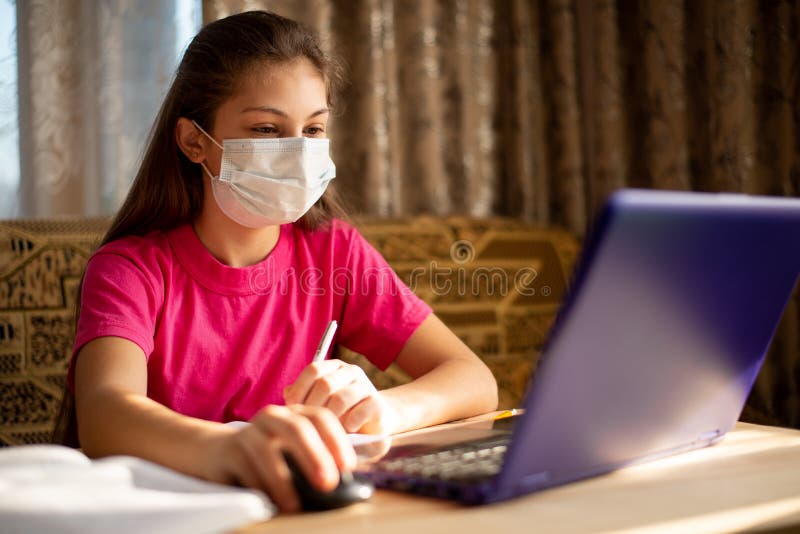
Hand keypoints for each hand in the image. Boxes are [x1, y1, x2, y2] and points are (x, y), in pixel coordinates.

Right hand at [203, 404, 355, 512]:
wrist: (218, 451)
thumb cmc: (269, 455)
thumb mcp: (295, 451)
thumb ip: (322, 459)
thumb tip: (356, 477)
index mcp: (296, 414)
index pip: (321, 418)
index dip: (336, 440)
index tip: (348, 467)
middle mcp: (274, 417)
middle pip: (297, 428)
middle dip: (314, 456)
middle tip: (328, 483)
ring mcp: (249, 431)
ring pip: (266, 450)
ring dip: (281, 479)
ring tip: (294, 505)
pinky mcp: (228, 450)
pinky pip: (244, 467)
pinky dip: (257, 486)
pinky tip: (268, 503)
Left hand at [283, 360, 398, 434]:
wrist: (375, 423)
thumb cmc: (342, 413)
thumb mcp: (320, 402)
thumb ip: (303, 396)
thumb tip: (287, 393)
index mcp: (334, 367)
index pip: (313, 369)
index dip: (300, 389)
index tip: (293, 409)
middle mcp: (351, 372)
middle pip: (325, 384)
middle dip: (313, 407)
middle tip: (309, 424)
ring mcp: (366, 386)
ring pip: (340, 399)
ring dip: (330, 418)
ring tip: (327, 429)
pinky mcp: (377, 404)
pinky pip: (357, 413)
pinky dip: (347, 426)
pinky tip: (346, 431)